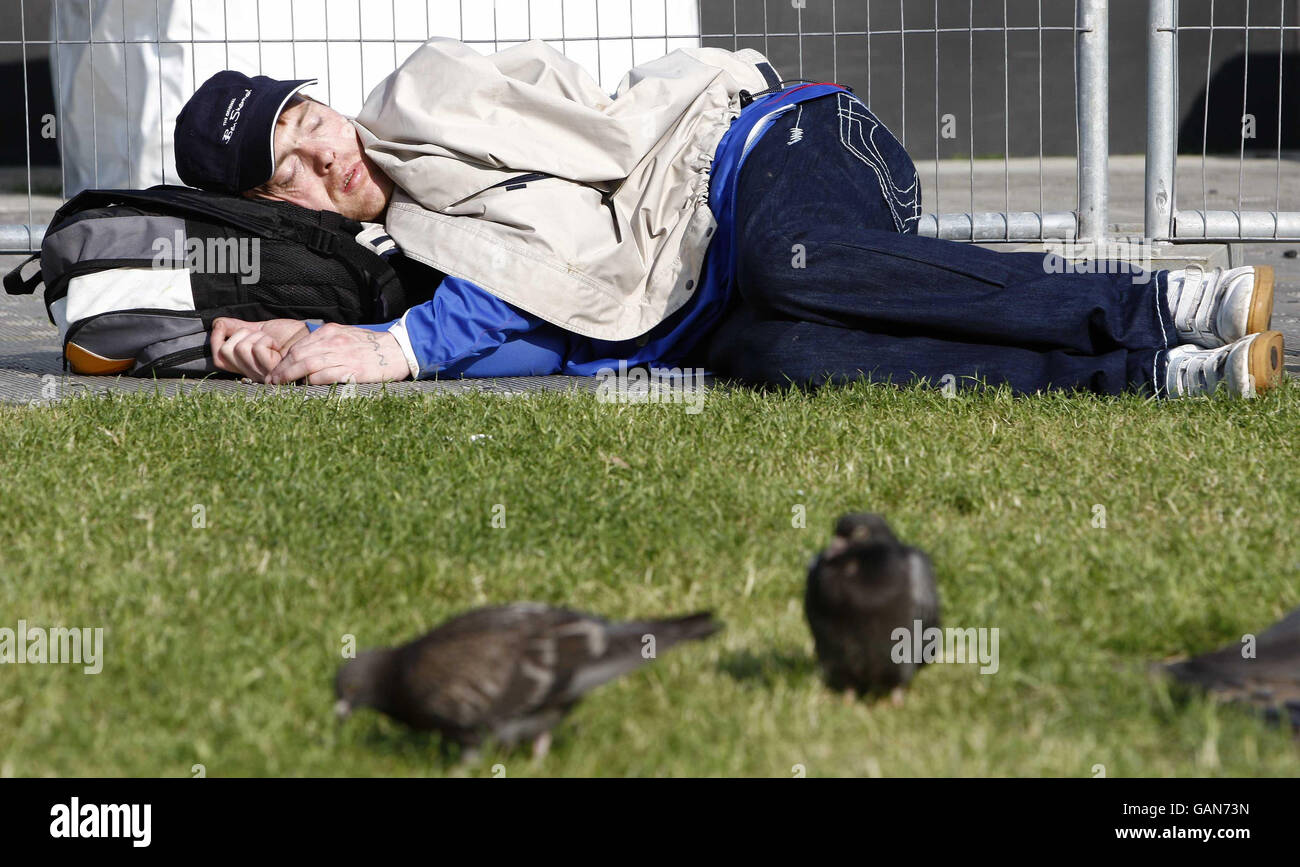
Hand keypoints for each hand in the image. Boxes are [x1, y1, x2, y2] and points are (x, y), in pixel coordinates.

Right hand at [210, 318, 309, 380]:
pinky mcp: (273, 372)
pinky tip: (277, 345)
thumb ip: (237, 328)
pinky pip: (256, 349)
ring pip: (241, 349)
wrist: (309, 335)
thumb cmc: (288, 334)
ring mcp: (262, 374)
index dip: (215, 340)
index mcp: (246, 364)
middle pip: (226, 351)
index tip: (222, 327)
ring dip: (257, 336)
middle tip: (261, 336)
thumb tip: (216, 324)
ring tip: (271, 341)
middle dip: (241, 334)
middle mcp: (251, 373)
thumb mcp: (258, 329)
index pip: (218, 358)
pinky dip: (266, 340)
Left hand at [265, 323, 409, 384]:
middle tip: (271, 381)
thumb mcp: (346, 336)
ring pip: (307, 365)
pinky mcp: (353, 369)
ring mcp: (343, 355)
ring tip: (280, 386)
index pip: (298, 346)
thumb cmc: (372, 346)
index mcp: (330, 332)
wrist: (399, 349)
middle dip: (281, 370)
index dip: (282, 360)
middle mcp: (334, 341)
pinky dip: (311, 381)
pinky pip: (326, 375)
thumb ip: (326, 343)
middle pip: (298, 355)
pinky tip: (304, 387)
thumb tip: (305, 356)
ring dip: (290, 376)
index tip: (274, 372)